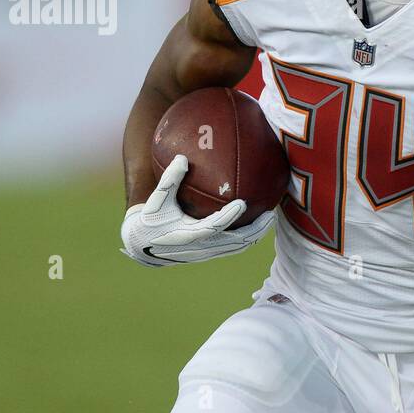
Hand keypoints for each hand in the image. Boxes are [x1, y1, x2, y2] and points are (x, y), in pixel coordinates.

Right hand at [120, 154, 274, 266]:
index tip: (242, 203)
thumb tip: (183, 158)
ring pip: (238, 247)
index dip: (227, 217)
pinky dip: (248, 237)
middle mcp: (200, 247)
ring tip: (270, 218)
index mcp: (186, 235)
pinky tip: (258, 224)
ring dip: (256, 234)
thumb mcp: (156, 200)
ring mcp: (207, 253)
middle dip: (254, 229)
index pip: (212, 227)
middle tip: (270, 214)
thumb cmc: (150, 220)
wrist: (143, 246)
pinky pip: (234, 248)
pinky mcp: (210, 254)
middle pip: (234, 242)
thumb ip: (169, 180)